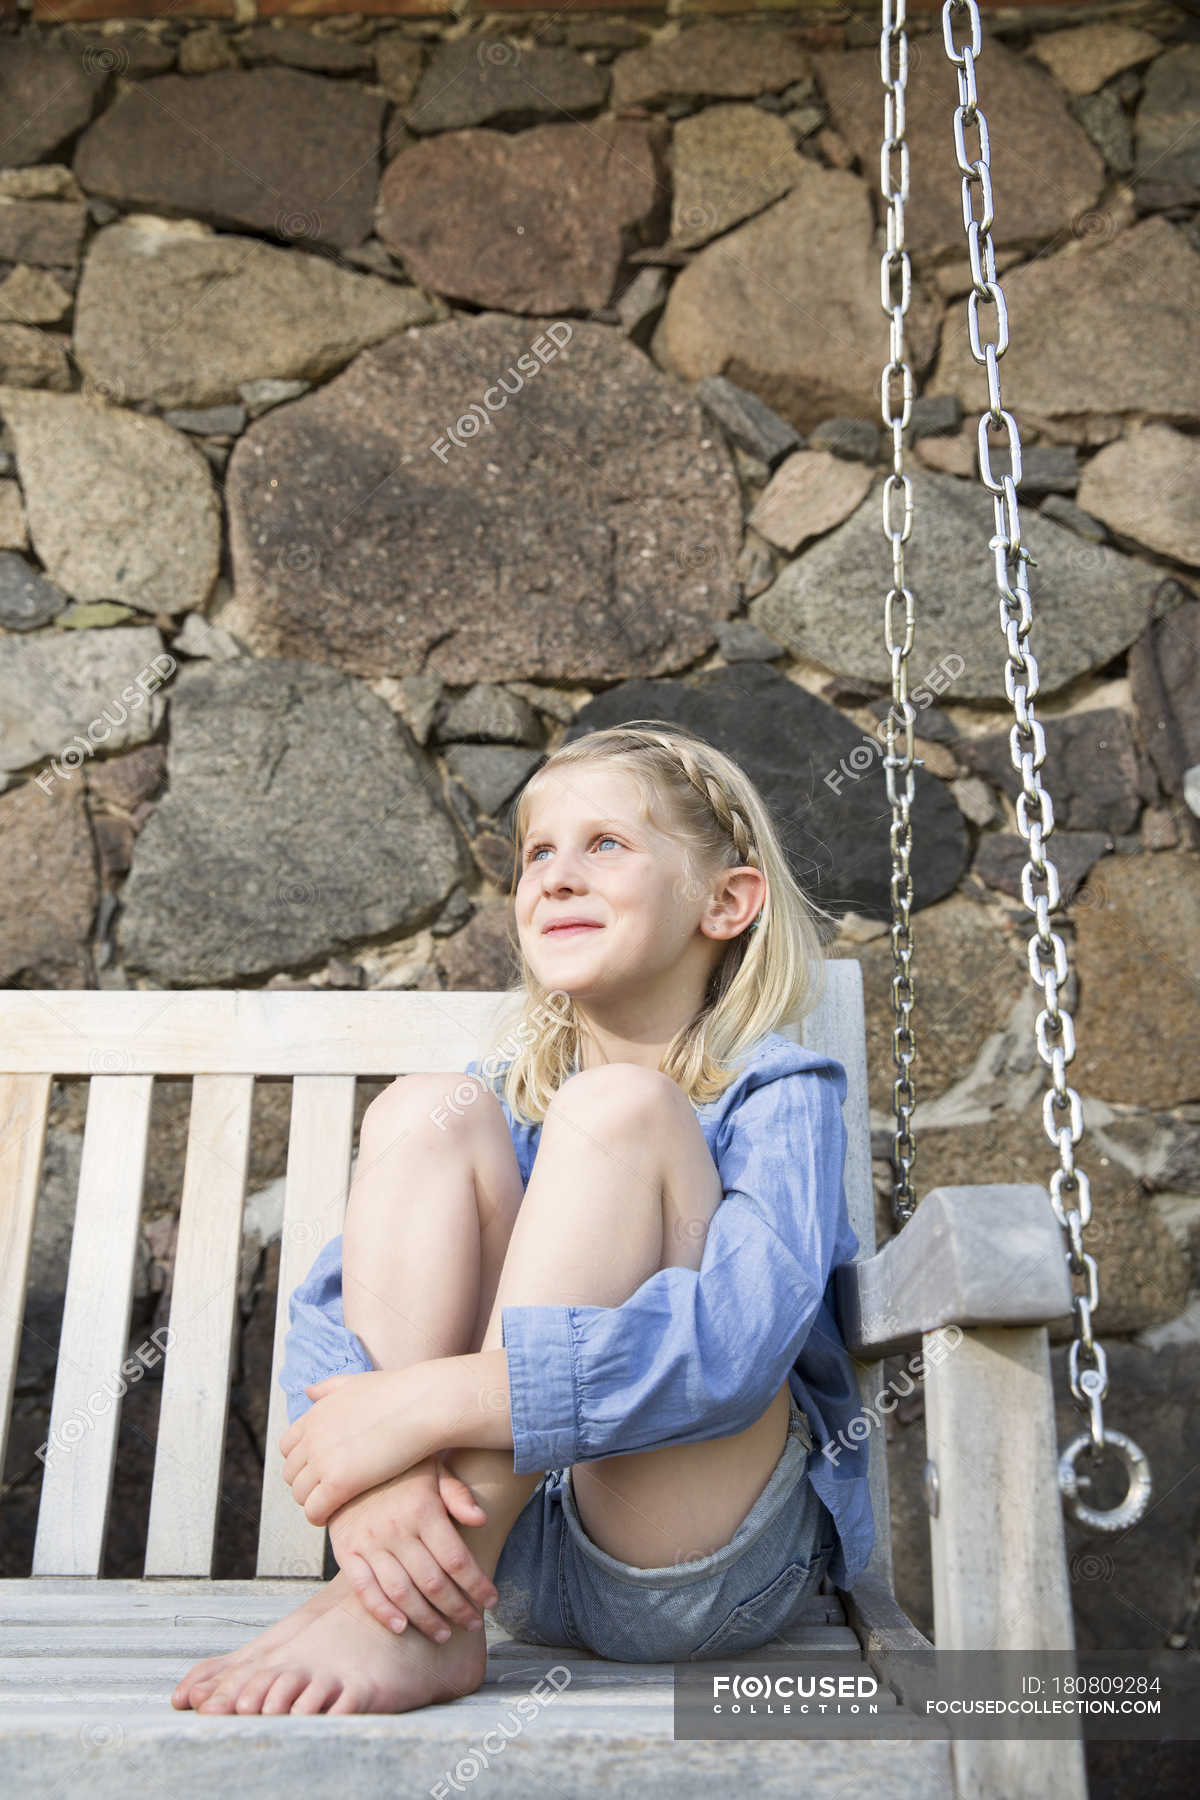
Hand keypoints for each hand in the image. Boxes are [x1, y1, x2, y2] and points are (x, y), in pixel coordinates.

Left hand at [279, 1366, 432, 1523]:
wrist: (423, 1404)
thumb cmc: (399, 1392)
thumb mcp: (357, 1382)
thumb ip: (329, 1388)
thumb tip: (308, 1392)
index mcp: (314, 1414)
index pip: (287, 1448)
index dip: (302, 1462)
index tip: (320, 1470)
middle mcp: (312, 1437)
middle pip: (290, 1474)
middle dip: (306, 1484)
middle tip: (328, 1491)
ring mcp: (323, 1461)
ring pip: (300, 1496)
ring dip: (314, 1502)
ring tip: (334, 1504)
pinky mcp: (340, 1483)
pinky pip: (315, 1511)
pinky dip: (321, 1517)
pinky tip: (337, 1515)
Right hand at [328, 1453, 498, 1642]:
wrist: (352, 1461)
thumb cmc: (403, 1469)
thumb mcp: (434, 1470)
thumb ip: (458, 1495)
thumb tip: (481, 1519)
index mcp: (423, 1510)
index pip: (456, 1559)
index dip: (477, 1585)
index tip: (492, 1601)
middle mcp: (396, 1529)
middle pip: (432, 1582)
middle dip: (457, 1609)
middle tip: (473, 1624)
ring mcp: (369, 1543)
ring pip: (401, 1592)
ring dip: (425, 1619)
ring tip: (443, 1634)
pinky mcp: (346, 1552)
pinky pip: (364, 1589)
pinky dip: (382, 1612)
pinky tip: (401, 1627)